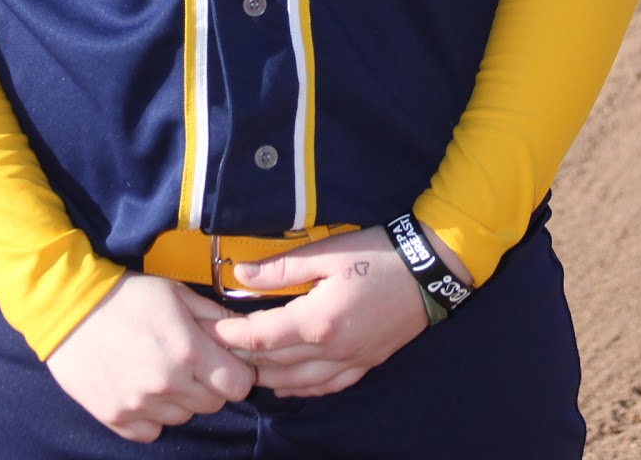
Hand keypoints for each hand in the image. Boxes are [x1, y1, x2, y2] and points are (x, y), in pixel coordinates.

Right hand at [46, 273, 255, 441]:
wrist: (70, 310)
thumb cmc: (126, 296)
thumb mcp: (176, 293)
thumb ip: (214, 316)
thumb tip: (242, 330)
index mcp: (189, 350)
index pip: (239, 385)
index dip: (237, 372)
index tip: (224, 361)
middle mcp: (169, 384)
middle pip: (213, 404)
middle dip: (209, 383)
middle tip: (189, 360)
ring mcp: (142, 406)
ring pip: (183, 417)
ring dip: (179, 398)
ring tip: (160, 368)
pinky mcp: (118, 419)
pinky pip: (152, 430)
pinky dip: (152, 414)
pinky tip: (141, 386)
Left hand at [210, 225, 442, 397]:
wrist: (430, 270)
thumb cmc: (378, 254)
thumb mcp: (328, 251)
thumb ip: (283, 267)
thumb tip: (242, 274)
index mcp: (318, 321)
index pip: (262, 337)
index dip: (232, 335)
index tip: (210, 329)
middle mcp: (331, 351)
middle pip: (274, 364)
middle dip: (242, 358)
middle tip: (217, 348)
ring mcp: (349, 363)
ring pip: (296, 383)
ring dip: (266, 376)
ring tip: (242, 365)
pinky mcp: (364, 365)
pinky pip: (324, 388)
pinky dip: (298, 388)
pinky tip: (285, 383)